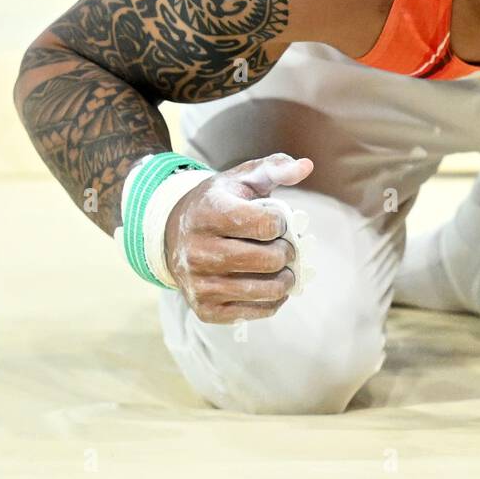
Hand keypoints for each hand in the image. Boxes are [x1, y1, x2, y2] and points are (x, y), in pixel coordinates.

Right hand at [163, 153, 313, 322]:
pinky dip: (273, 301)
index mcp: (209, 213)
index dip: (282, 223)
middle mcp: (198, 250)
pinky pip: (255, 312)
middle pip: (270, 260)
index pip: (269, 225)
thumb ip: (275, 168)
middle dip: (287, 252)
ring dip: (286, 279)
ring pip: (266, 289)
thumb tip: (306, 166)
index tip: (275, 221)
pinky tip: (269, 285)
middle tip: (284, 247)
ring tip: (283, 268)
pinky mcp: (204, 309)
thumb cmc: (218, 203)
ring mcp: (199, 283)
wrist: (173, 233)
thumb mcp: (241, 178)